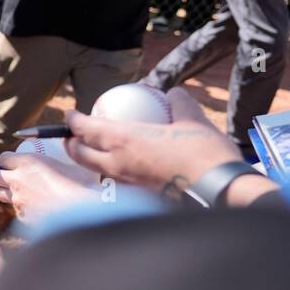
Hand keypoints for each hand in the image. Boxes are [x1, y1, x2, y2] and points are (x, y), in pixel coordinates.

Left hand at [0, 152, 99, 221]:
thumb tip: (61, 159)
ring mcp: (18, 199)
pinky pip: (16, 210)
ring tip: (20, 192)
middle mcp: (17, 180)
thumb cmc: (82, 186)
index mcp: (27, 162)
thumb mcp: (70, 165)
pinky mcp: (23, 216)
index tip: (13, 162)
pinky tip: (35, 209)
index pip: (3, 158)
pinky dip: (21, 208)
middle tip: (7, 176)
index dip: (7, 160)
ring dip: (6, 191)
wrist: (84, 213)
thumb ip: (56, 163)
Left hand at [64, 87, 245, 192]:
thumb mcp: (193, 120)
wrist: (220, 190)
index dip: (73, 121)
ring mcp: (127, 183)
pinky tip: (121, 168)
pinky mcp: (139, 196)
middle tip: (71, 135)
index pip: (86, 129)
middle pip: (81, 154)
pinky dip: (110, 172)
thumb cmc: (206, 153)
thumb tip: (173, 93)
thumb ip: (179, 103)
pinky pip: (115, 181)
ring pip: (96, 170)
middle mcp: (118, 163)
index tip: (69, 114)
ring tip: (91, 151)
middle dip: (71, 143)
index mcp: (125, 141)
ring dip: (88, 159)